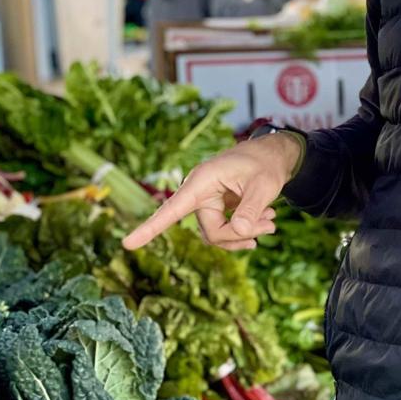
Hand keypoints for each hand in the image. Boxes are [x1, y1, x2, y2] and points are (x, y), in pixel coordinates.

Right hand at [121, 133, 302, 252]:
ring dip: (244, 234)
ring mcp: (207, 201)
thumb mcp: (264, 186)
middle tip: (271, 226)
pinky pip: (225, 231)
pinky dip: (245, 230)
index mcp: (203, 180)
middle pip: (210, 231)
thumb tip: (241, 233)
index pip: (172, 209)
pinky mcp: (216, 208)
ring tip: (271, 222)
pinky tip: (266, 220)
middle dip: (239, 235)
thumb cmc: (266, 164)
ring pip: (218, 234)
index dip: (150, 228)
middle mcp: (199, 191)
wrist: (273, 155)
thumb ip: (251, 209)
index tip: (127, 244)